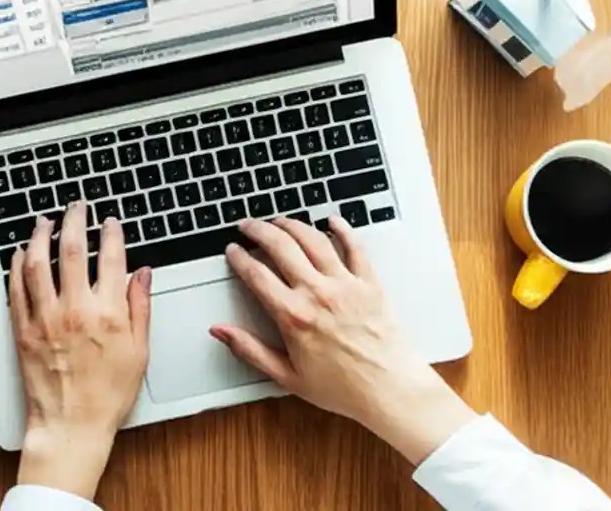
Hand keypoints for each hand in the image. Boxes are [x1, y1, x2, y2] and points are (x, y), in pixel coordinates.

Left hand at [8, 201, 151, 499]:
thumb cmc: (107, 395)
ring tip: (45, 220)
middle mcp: (74, 310)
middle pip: (71, 249)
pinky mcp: (23, 330)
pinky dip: (16, 266)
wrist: (71, 426)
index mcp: (107, 313)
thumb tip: (143, 274)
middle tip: (77, 207)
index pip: (110, 257)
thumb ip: (140, 307)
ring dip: (41, 235)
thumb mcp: (139, 351)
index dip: (112, 233)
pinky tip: (21, 254)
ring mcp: (45, 318)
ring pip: (37, 263)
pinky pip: (15, 289)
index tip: (111, 222)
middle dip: (75, 220)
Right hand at [211, 216, 474, 463]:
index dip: (239, 258)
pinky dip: (342, 229)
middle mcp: (318, 294)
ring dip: (292, 224)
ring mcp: (345, 285)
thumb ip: (250, 350)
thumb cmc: (342, 388)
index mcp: (294, 317)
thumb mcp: (287, 376)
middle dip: (258, 230)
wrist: (390, 390)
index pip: (257, 275)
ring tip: (279, 221)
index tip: (233, 251)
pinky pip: (355, 247)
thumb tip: (221, 332)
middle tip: (248, 225)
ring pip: (313, 239)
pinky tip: (332, 220)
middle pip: (281, 246)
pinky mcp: (369, 283)